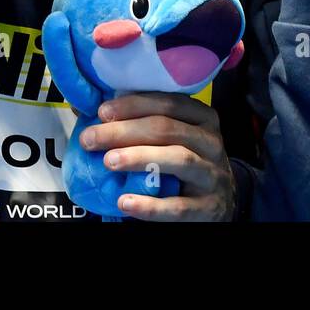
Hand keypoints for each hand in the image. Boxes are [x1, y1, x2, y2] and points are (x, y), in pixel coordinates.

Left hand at [80, 92, 235, 220]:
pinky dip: (150, 205)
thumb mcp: (176, 138)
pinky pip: (178, 207)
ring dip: (140, 158)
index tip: (102, 112)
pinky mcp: (208, 207)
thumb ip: (141, 123)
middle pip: (168, 129)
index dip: (134, 105)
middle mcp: (211, 142)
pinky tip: (124, 202)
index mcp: (202, 118)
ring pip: (179, 160)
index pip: (169, 103)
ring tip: (108, 161)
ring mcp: (212, 175)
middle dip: (125, 131)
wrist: (220, 202)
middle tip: (91, 139)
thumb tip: (89, 109)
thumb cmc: (186, 162)